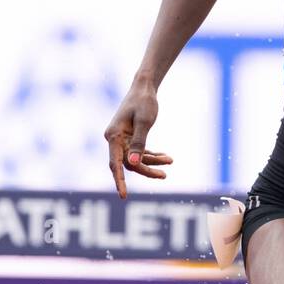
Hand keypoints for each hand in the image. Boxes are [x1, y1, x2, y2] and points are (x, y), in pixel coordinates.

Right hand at [104, 82, 172, 199]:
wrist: (144, 87)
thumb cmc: (144, 102)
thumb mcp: (145, 122)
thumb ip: (140, 143)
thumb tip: (134, 164)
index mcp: (113, 136)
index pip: (115, 164)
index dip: (120, 181)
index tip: (124, 195)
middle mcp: (114, 139)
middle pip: (128, 164)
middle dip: (146, 170)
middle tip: (164, 176)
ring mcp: (122, 140)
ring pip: (136, 159)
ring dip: (153, 162)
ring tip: (170, 160)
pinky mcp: (130, 138)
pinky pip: (140, 152)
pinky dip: (152, 155)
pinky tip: (166, 157)